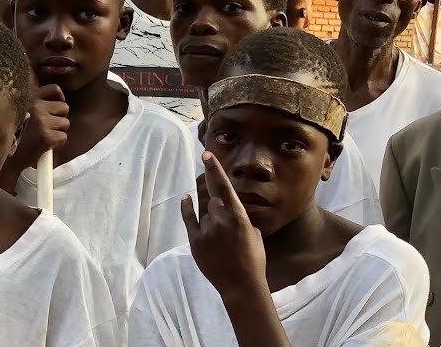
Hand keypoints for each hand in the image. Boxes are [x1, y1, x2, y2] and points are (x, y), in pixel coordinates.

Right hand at [14, 83, 69, 169]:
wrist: (6, 158)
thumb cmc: (14, 135)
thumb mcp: (19, 110)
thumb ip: (34, 102)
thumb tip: (54, 100)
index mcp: (30, 98)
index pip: (55, 89)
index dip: (59, 98)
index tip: (56, 109)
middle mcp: (36, 106)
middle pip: (64, 107)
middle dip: (59, 118)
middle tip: (48, 128)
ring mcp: (42, 121)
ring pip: (65, 123)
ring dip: (58, 132)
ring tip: (44, 137)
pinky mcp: (46, 136)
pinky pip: (63, 137)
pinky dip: (57, 144)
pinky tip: (45, 146)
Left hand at [181, 152, 266, 295]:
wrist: (241, 285)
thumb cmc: (253, 260)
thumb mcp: (254, 233)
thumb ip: (240, 218)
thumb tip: (231, 210)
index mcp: (239, 216)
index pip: (224, 187)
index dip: (215, 169)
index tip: (206, 154)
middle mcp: (221, 219)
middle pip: (213, 200)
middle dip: (216, 205)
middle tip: (220, 214)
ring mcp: (207, 230)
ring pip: (204, 211)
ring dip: (209, 214)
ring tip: (216, 228)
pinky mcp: (196, 241)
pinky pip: (189, 218)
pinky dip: (187, 208)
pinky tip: (185, 198)